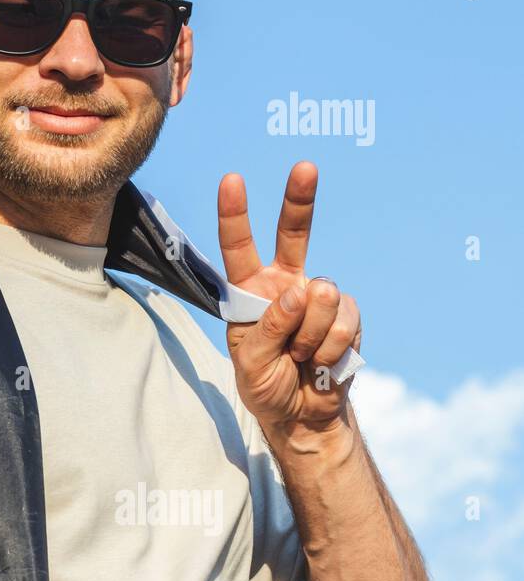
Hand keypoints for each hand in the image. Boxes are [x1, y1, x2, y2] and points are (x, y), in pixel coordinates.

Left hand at [217, 162, 362, 440]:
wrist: (302, 414)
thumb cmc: (265, 385)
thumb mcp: (250, 363)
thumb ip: (268, 327)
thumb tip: (301, 290)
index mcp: (249, 290)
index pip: (239, 247)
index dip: (235, 214)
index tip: (232, 180)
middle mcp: (284, 283)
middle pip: (294, 234)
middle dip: (300, 199)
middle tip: (305, 166)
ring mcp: (319, 297)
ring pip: (320, 298)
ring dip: (309, 337)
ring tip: (300, 358)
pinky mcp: (347, 314)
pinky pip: (343, 322)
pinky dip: (330, 348)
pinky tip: (321, 363)